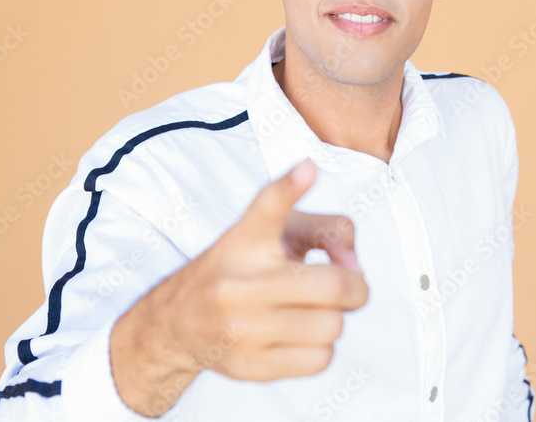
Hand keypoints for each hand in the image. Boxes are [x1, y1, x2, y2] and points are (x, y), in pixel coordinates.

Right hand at [111, 158, 368, 414]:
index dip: (289, 187)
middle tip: (347, 285)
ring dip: (335, 318)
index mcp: (246, 239)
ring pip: (332, 326)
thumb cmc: (243, 267)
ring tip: (313, 310)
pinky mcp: (249, 366)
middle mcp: (239, 280)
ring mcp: (241, 327)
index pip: (268, 207)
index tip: (307, 169)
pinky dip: (321, 347)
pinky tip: (299, 334)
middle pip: (333, 285)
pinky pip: (320, 360)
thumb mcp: (278, 231)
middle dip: (355, 287)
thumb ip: (330, 231)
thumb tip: (354, 265)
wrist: (180, 320)